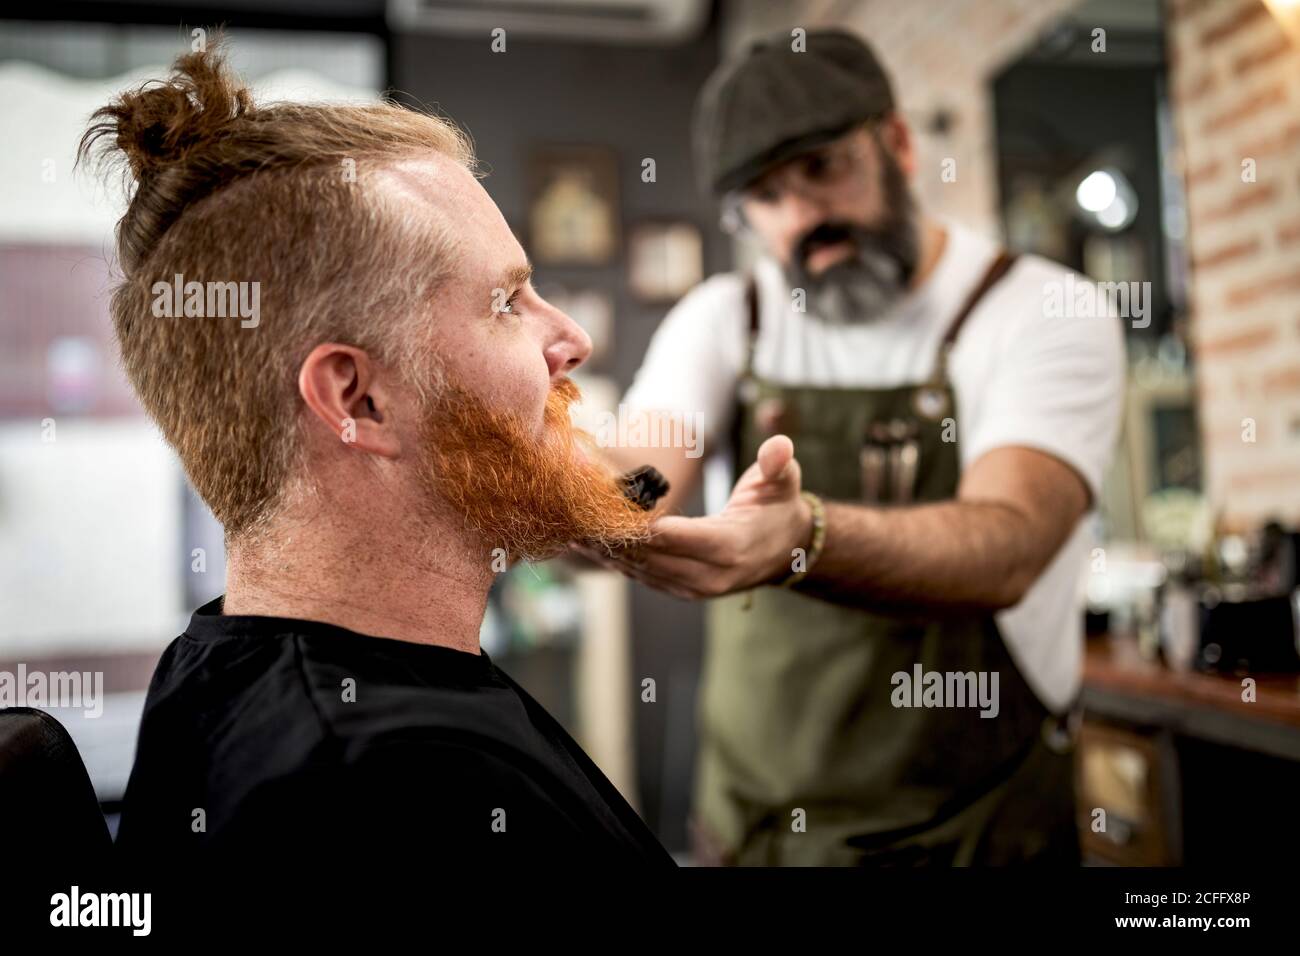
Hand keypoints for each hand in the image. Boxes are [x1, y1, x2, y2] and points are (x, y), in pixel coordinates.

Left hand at [575, 435, 811, 599]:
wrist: (786, 550)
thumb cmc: (779, 507)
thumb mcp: (784, 482)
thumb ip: (778, 463)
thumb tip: (780, 446)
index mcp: (730, 546)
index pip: (673, 536)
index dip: (634, 523)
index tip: (600, 506)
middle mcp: (709, 576)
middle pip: (647, 555)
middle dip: (608, 535)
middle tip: (571, 512)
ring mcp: (693, 588)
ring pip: (639, 569)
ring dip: (603, 550)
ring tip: (568, 526)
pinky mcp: (680, 590)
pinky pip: (641, 576)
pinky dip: (614, 559)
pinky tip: (586, 542)